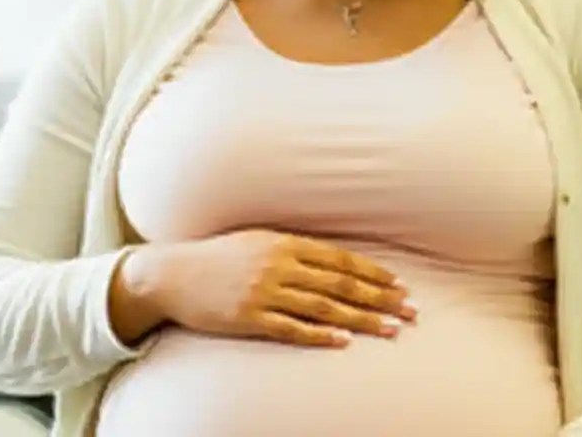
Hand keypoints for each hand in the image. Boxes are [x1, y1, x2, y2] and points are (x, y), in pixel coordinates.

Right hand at [114, 230, 415, 347]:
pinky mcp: (248, 318)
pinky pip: (291, 329)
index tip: (401, 286)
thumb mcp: (260, 240)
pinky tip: (344, 341)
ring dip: (362, 319)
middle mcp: (279, 265)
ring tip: (390, 329)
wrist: (170, 275)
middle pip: (342, 284)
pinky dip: (320, 335)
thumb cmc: (219, 257)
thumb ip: (296, 249)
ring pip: (324, 308)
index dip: (375, 273)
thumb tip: (336, 261)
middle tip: (411, 311)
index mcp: (285, 242)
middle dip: (381, 299)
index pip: (342, 260)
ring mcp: (263, 292)